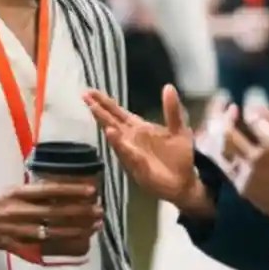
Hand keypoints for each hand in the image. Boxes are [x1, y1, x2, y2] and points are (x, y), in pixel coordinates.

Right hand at [0, 182, 102, 256]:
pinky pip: (38, 250)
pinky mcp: (13, 246)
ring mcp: (16, 230)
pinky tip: (72, 251)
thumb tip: (57, 193)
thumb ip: (31, 195)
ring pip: (52, 231)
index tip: (91, 191)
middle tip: (99, 212)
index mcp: (18, 194)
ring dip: (75, 230)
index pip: (50, 190)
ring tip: (93, 228)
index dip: (72, 190)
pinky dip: (56, 251)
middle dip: (80, 213)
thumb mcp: (9, 194)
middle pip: (56, 212)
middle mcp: (19, 210)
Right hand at [84, 85, 200, 207]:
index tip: (90, 91)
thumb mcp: (179, 129)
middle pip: (111, 121)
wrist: (184, 183)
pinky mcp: (138, 167)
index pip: (118, 112)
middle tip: (85, 96)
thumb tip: (168, 86)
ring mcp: (132, 152)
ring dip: (106, 124)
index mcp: (139, 128)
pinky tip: (112, 134)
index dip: (105, 102)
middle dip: (99, 109)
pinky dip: (120, 144)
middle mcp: (131, 139)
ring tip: (95, 110)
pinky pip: (128, 153)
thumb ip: (172, 110)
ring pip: (116, 137)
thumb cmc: (179, 157)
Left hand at [222, 106, 268, 234]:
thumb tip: (254, 107)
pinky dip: (217, 148)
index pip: (252, 120)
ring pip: (217, 150)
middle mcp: (255, 161)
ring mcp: (244, 176)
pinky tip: (218, 138)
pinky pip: (222, 164)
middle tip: (223, 104)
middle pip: (225, 134)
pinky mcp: (240, 186)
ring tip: (217, 119)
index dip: (247, 107)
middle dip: (221, 114)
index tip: (248, 102)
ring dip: (213, 131)